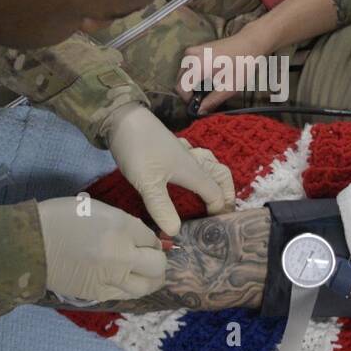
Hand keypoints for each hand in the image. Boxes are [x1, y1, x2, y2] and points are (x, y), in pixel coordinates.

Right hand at [36, 197, 166, 301]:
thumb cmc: (61, 219)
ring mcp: (110, 278)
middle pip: (158, 265)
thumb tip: (145, 240)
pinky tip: (125, 282)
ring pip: (146, 287)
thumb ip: (125, 224)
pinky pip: (125, 295)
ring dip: (151, 280)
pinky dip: (130, 288)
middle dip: (159, 262)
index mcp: (121, 227)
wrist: (31, 243)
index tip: (145, 242)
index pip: (152, 239)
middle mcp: (121, 255)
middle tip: (152, 259)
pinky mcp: (98, 294)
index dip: (152, 241)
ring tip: (146, 275)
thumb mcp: (98, 209)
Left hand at [104, 104, 234, 234]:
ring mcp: (182, 151)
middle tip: (225, 209)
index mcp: (193, 171)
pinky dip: (199, 167)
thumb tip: (175, 232)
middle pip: (221, 174)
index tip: (216, 227)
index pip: (215, 193)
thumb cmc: (139, 150)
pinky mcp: (171, 146)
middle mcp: (193, 160)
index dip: (219, 210)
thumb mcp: (148, 183)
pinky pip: (194, 158)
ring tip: (213, 191)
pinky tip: (187, 171)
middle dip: (227, 191)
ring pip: (209, 163)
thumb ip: (162, 208)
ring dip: (216, 177)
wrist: (123, 118)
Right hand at [174, 24, 275, 114]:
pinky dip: (193, 74)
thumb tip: (199, 112)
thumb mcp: (229, 87)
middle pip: (179, 80)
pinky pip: (187, 66)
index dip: (187, 100)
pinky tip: (208, 76)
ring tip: (207, 87)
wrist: (248, 43)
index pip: (181, 88)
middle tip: (203, 98)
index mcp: (198, 66)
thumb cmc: (241, 66)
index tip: (198, 105)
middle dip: (188, 92)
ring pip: (182, 74)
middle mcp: (190, 57)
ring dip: (190, 83)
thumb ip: (212, 101)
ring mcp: (191, 51)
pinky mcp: (195, 48)